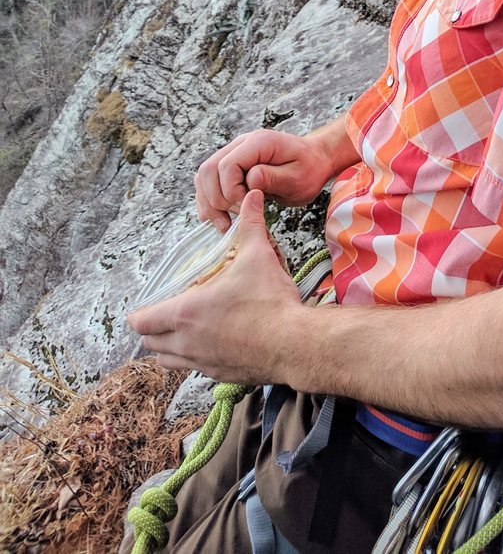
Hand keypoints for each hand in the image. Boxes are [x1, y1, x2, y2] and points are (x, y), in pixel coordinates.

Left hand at [128, 191, 303, 383]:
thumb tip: (252, 196)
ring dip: (170, 346)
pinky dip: (194, 357)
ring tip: (186, 330)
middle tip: (166, 313)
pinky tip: (213, 343)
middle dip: (153, 329)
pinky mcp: (219, 376)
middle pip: (150, 343)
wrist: (293, 344)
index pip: (141, 321)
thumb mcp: (257, 257)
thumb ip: (250, 226)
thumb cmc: (269, 302)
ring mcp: (201, 363)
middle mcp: (186, 343)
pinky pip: (194, 369)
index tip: (145, 305)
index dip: (139, 313)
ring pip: (168, 360)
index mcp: (185, 314)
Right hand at [194, 123, 346, 227]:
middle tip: (235, 220)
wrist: (315, 160)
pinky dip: (210, 200)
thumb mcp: (298, 177)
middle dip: (217, 200)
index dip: (231, 191)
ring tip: (225, 224)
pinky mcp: (231, 165)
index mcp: (259, 142)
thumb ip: (273, 178)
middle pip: (209, 170)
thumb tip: (250, 180)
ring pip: (204, 176)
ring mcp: (234, 152)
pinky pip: (209, 181)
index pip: (227, 165)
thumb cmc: (310, 169)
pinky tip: (220, 217)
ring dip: (209, 202)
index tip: (247, 207)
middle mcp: (241, 143)